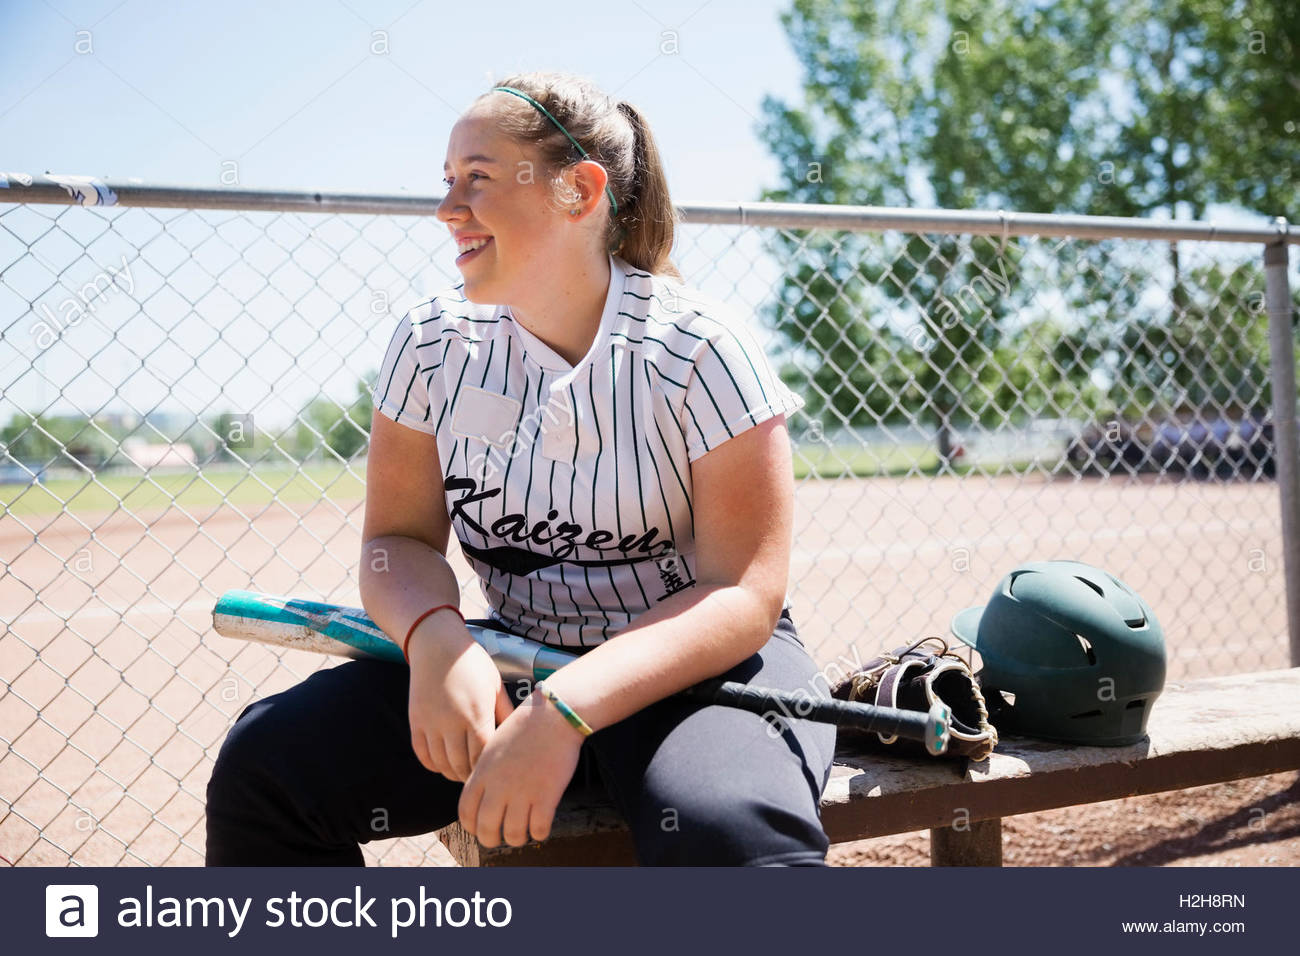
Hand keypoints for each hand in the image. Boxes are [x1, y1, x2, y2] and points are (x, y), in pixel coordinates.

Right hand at [407, 615, 512, 781]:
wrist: (437, 645)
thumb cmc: (472, 664)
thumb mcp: (495, 686)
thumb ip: (504, 713)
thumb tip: (514, 735)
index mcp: (477, 714)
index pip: (484, 755)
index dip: (489, 768)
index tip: (496, 771)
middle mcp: (452, 722)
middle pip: (462, 765)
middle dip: (473, 775)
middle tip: (481, 777)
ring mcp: (431, 723)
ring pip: (442, 764)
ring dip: (454, 773)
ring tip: (464, 773)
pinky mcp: (416, 722)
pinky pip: (422, 754)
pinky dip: (433, 765)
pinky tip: (444, 764)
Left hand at [458, 689, 584, 846]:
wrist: (554, 715)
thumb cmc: (525, 727)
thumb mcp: (494, 746)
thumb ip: (485, 771)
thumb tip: (484, 797)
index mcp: (482, 772)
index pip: (466, 812)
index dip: (471, 826)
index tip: (479, 828)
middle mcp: (499, 785)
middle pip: (486, 830)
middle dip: (491, 839)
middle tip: (500, 838)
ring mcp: (523, 792)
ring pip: (513, 834)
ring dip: (517, 839)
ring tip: (523, 833)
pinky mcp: (547, 795)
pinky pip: (539, 829)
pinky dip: (539, 833)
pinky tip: (541, 827)